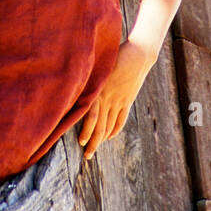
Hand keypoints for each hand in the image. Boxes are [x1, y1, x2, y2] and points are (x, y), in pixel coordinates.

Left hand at [78, 39, 153, 160]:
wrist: (138, 54)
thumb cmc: (114, 55)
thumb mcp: (98, 67)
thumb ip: (88, 80)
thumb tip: (72, 89)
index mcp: (99, 89)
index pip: (91, 117)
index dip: (87, 131)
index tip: (81, 142)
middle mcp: (109, 98)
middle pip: (100, 126)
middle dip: (93, 142)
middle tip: (87, 155)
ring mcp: (120, 101)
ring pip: (110, 126)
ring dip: (102, 139)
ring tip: (94, 149)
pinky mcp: (128, 101)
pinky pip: (121, 120)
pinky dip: (114, 130)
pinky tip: (109, 136)